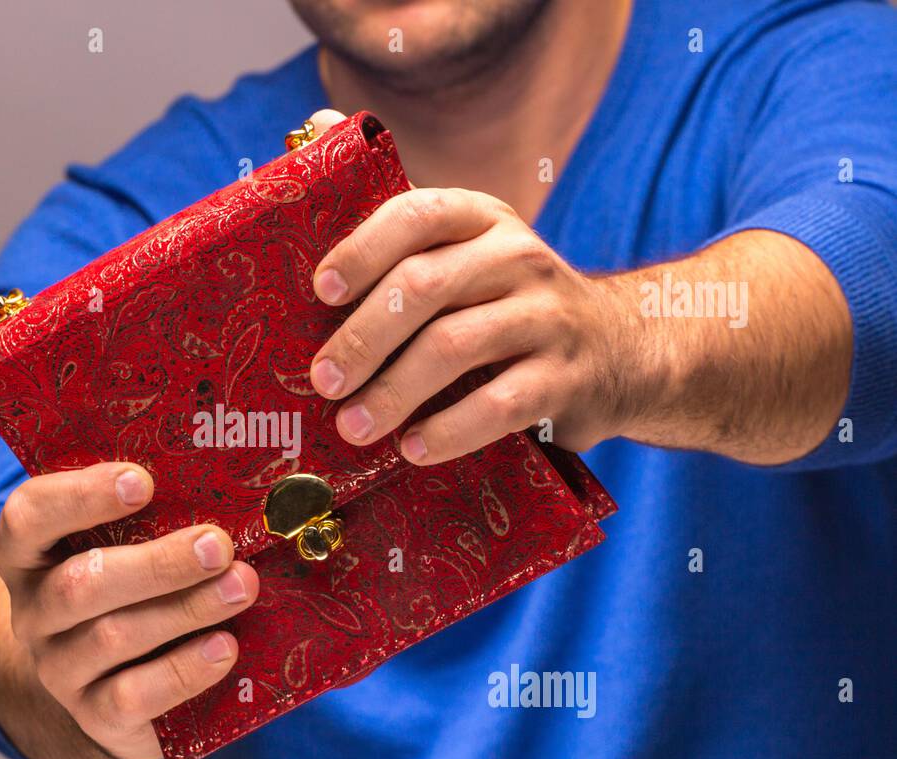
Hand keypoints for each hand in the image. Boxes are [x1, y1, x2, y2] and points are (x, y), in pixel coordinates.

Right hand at [0, 462, 258, 758]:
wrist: (120, 680)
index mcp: (28, 552)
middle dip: (156, 564)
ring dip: (184, 609)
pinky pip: (131, 695)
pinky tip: (224, 648)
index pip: (30, 515)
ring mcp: (58, 668)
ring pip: (111, 637)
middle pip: (79, 583)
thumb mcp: (127, 547)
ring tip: (240, 588)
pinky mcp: (93, 716)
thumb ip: (154, 517)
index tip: (143, 482)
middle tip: (217, 546)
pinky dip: (183, 670)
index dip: (81, 496)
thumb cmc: (132, 590)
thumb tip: (224, 489)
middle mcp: (33, 611)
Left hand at [303, 113, 647, 463]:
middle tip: (322, 380)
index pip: (417, 214)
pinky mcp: (567, 377)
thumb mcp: (464, 250)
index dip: (362, 249)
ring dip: (393, 392)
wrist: (620, 350)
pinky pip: (499, 403)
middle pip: (425, 286)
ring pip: (455, 346)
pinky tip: (413, 449)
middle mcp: (518, 255)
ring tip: (353, 426)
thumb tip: (316, 129)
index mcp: (481, 218)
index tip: (319, 290)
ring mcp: (547, 315)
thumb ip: (396, 213)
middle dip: (363, 336)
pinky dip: (449, 429)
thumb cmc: (506, 303)